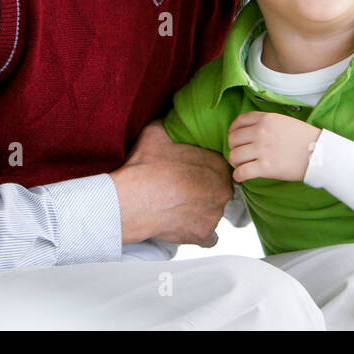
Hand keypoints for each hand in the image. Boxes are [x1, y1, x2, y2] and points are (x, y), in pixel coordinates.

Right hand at [110, 119, 233, 247]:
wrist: (131, 199)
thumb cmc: (144, 165)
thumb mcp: (159, 131)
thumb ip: (174, 125)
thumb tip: (175, 117)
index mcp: (217, 164)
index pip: (220, 167)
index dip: (205, 170)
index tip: (191, 173)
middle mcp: (223, 190)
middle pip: (220, 190)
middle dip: (206, 190)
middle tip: (184, 190)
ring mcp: (214, 214)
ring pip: (213, 212)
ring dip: (201, 211)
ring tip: (179, 207)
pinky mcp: (203, 235)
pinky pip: (209, 236)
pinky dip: (199, 232)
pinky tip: (185, 224)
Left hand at [227, 111, 320, 182]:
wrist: (320, 153)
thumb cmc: (306, 138)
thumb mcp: (285, 121)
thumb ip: (267, 123)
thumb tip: (251, 131)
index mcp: (266, 119)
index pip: (239, 122)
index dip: (233, 131)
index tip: (235, 139)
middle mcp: (261, 132)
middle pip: (233, 140)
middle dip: (233, 148)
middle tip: (239, 155)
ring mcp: (262, 150)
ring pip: (234, 156)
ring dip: (235, 163)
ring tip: (241, 166)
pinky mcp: (265, 167)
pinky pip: (241, 172)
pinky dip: (238, 176)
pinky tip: (242, 177)